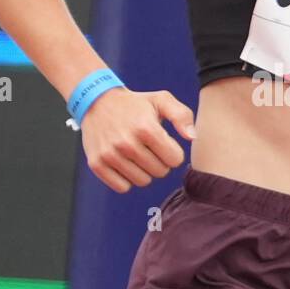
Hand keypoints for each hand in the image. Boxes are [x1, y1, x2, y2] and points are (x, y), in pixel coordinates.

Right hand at [79, 87, 194, 192]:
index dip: (173, 152)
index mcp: (146, 128)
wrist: (97, 102)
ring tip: (137, 154)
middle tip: (150, 148)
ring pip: (142, 181)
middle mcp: (127, 143)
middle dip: (159, 162)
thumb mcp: (161, 100)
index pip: (175, 160)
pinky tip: (125, 163)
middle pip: (160, 172)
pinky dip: (126, 179)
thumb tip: (192, 137)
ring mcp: (110, 154)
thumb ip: (182, 116)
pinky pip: (122, 187)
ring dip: (144, 171)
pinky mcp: (97, 164)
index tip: (164, 143)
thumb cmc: (135, 104)